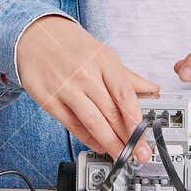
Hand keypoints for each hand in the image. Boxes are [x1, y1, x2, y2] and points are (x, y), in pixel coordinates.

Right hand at [17, 16, 158, 159]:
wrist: (37, 35)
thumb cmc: (74, 47)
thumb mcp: (104, 55)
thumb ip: (128, 77)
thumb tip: (153, 91)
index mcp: (104, 61)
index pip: (125, 94)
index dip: (135, 118)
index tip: (144, 135)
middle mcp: (85, 74)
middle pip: (111, 112)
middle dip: (127, 138)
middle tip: (138, 153)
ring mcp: (66, 88)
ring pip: (92, 122)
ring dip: (109, 143)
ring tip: (121, 155)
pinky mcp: (49, 100)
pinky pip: (72, 124)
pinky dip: (87, 138)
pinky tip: (99, 145)